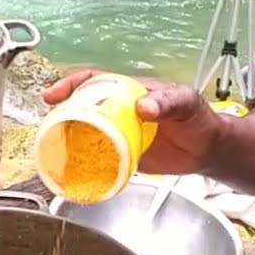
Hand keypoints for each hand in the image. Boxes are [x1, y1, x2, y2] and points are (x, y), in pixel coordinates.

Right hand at [42, 69, 225, 175]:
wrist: (207, 149)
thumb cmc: (198, 118)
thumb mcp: (186, 103)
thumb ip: (167, 102)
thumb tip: (142, 107)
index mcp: (128, 92)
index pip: (93, 82)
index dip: (70, 85)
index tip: (53, 96)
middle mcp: (118, 111)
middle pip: (82, 108)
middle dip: (61, 115)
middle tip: (47, 128)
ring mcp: (119, 133)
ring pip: (87, 133)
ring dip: (69, 140)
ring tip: (53, 151)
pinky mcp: (123, 155)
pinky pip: (100, 157)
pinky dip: (86, 163)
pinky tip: (77, 172)